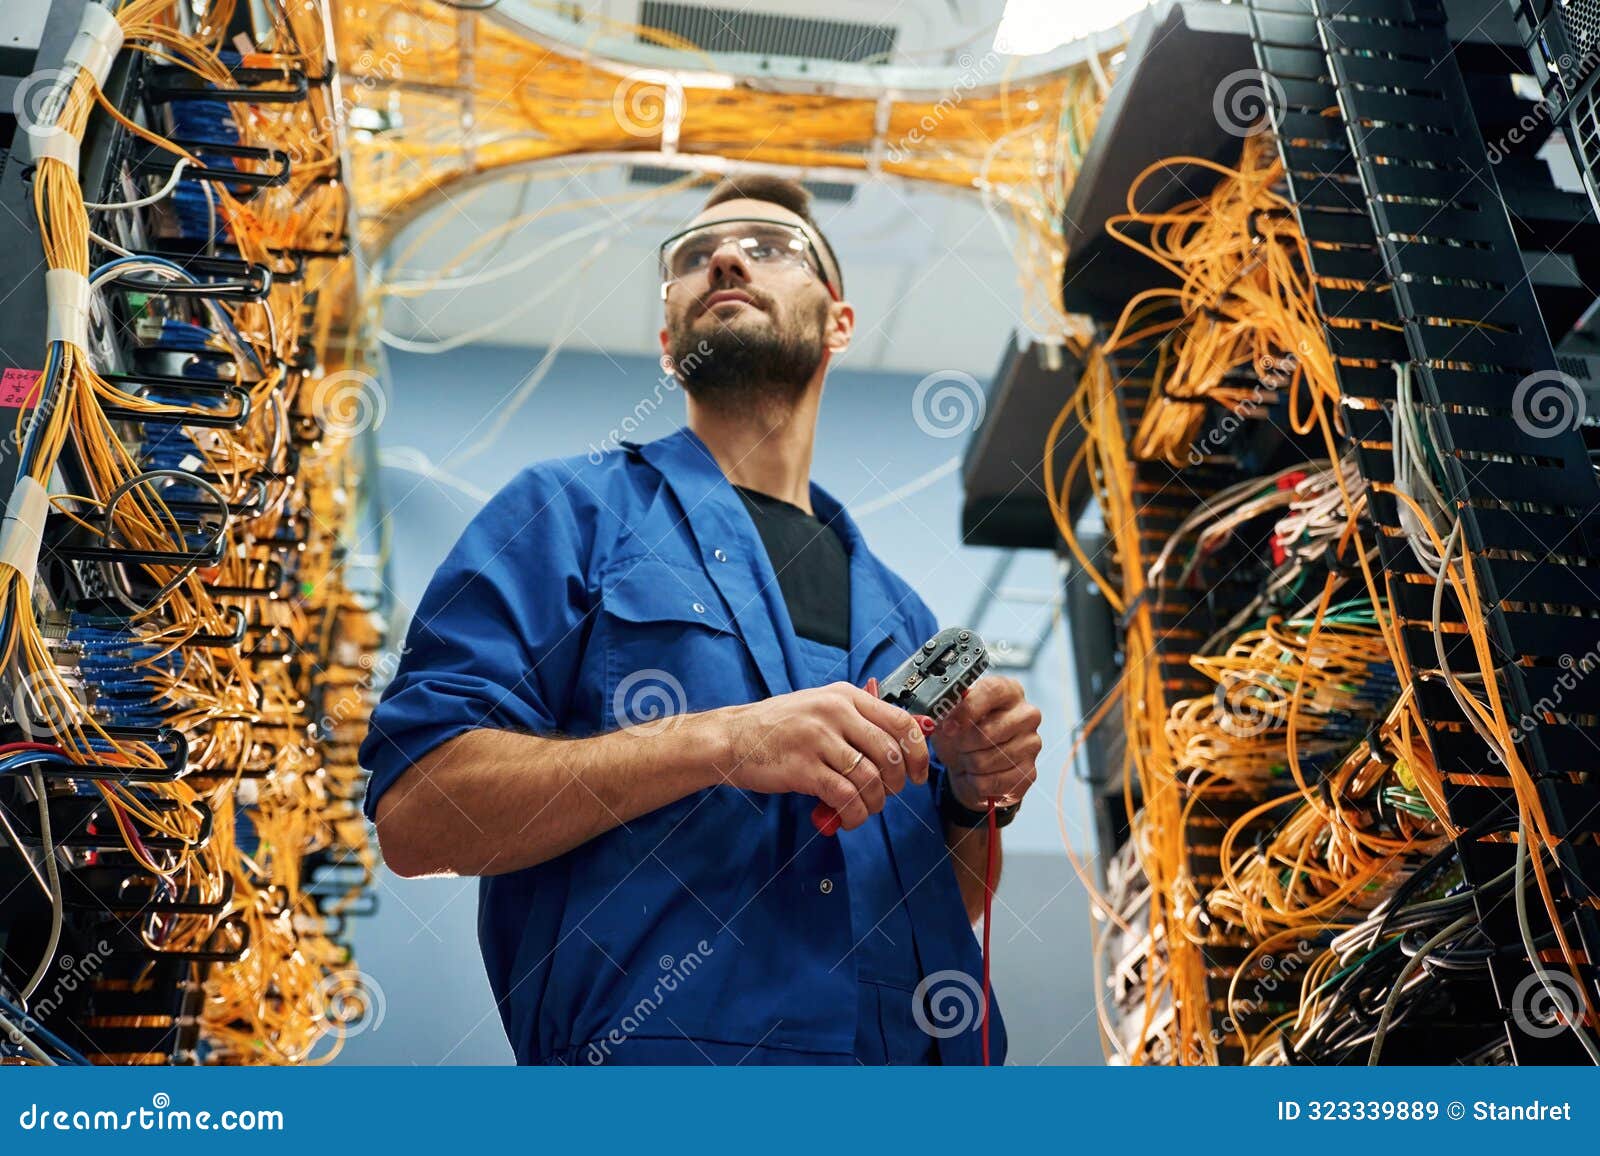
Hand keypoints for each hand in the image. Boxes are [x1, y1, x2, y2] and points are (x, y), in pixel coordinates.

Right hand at [706, 681, 930, 832]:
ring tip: (864, 808)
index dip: (918, 752)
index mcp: (845, 696)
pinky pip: (845, 796)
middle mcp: (835, 712)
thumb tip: (901, 743)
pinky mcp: (804, 767)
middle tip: (886, 794)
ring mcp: (818, 739)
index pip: (900, 721)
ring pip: (870, 778)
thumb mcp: (821, 707)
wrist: (733, 738)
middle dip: (896, 783)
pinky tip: (848, 818)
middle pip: (889, 753)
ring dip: (874, 802)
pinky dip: (854, 813)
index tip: (919, 773)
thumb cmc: (779, 726)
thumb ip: (858, 720)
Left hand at [931, 675, 1041, 812]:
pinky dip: (975, 782)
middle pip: (987, 732)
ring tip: (968, 758)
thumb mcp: (949, 718)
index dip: (966, 710)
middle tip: (958, 745)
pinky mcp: (1029, 772)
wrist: (969, 764)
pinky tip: (978, 774)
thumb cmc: (962, 734)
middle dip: (962, 744)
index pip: (991, 692)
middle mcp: (1026, 714)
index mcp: (1009, 691)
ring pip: (985, 761)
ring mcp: (1031, 744)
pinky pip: (990, 782)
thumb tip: (946, 716)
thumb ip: (947, 712)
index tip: (949, 727)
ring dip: (967, 764)